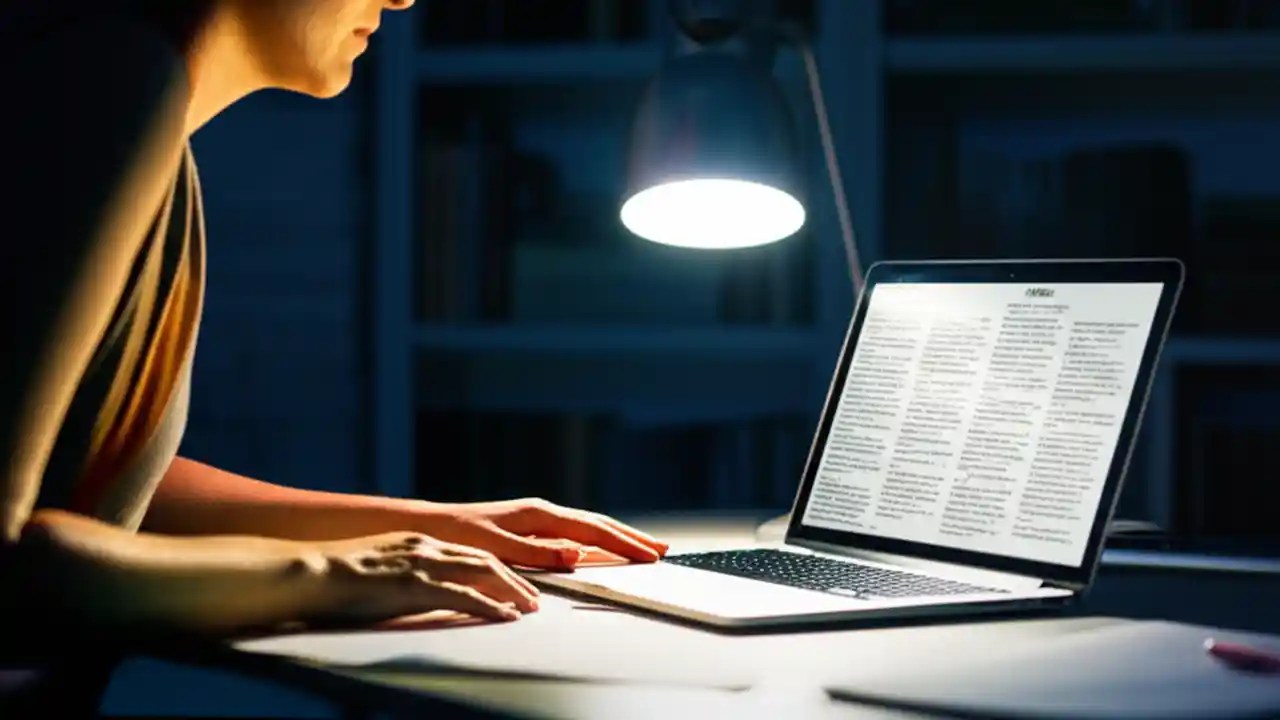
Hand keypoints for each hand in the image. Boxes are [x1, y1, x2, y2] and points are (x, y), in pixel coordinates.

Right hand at [304, 531, 539, 626]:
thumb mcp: (382, 567)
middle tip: (533, 598)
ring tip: (529, 608)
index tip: (516, 583)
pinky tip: (505, 617)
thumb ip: (407, 573)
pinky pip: (462, 595)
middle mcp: (426, 547)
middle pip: (484, 559)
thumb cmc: (339, 578)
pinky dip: (488, 606)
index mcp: (418, 541)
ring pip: (482, 573)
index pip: (469, 552)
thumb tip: (420, 591)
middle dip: (514, 579)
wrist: (313, 573)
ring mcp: (422, 564)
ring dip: (511, 591)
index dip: (497, 568)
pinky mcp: (415, 585)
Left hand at [415, 498, 668, 570]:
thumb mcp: (495, 547)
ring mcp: (538, 518)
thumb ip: (536, 552)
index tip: (650, 554)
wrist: (430, 526)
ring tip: (644, 546)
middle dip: (630, 537)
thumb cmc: (458, 536)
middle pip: (597, 524)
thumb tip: (577, 553)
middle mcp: (542, 513)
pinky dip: (597, 538)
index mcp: (539, 515)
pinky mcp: (530, 526)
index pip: (592, 530)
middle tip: (661, 550)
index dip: (624, 543)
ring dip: (617, 536)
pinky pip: (575, 531)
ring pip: (588, 526)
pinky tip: (603, 546)